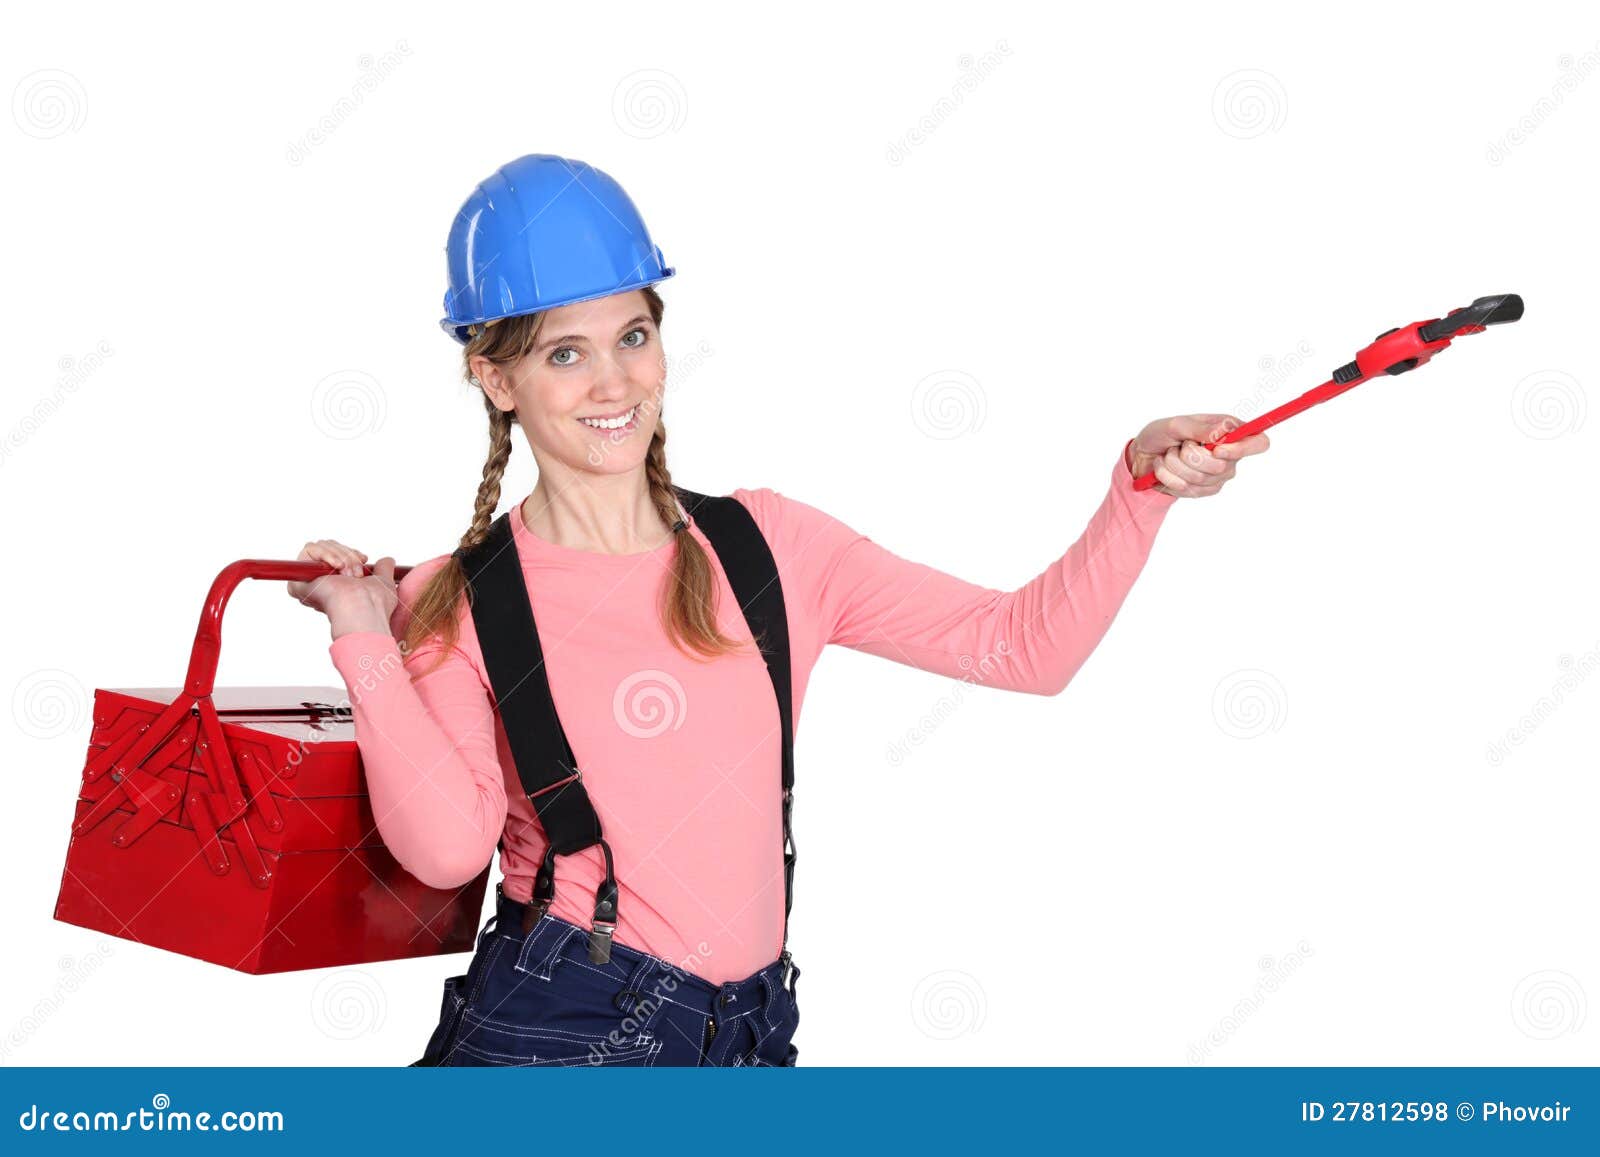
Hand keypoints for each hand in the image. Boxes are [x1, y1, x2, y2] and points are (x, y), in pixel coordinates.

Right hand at [286, 539, 398, 636]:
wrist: (363, 606)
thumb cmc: (375, 601)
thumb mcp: (383, 581)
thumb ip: (383, 569)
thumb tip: (387, 560)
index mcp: (334, 585)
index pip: (337, 554)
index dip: (349, 553)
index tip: (363, 559)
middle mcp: (319, 584)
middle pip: (328, 547)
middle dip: (347, 555)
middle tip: (356, 572)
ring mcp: (307, 583)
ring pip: (320, 546)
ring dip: (340, 557)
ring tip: (348, 574)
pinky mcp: (298, 579)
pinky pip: (309, 549)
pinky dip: (327, 554)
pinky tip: (337, 569)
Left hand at [1128, 414, 1269, 496]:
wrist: (1143, 456)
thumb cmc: (1162, 434)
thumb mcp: (1176, 424)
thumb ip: (1199, 428)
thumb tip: (1223, 431)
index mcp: (1230, 432)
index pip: (1258, 442)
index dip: (1242, 449)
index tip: (1217, 450)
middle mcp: (1229, 455)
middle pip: (1222, 466)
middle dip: (1190, 456)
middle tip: (1180, 446)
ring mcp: (1217, 476)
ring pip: (1200, 478)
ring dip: (1174, 464)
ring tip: (1169, 455)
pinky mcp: (1203, 491)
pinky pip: (1186, 489)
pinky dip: (1168, 476)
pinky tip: (1165, 468)